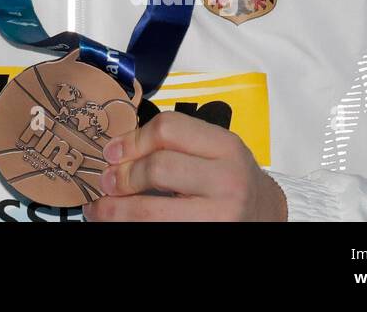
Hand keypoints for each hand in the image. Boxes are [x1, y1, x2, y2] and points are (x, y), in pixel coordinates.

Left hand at [83, 110, 286, 220]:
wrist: (266, 215)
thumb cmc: (231, 179)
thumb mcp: (214, 151)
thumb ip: (176, 145)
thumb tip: (116, 153)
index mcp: (225, 146)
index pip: (167, 130)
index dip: (131, 140)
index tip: (111, 152)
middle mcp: (226, 180)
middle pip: (158, 168)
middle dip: (123, 176)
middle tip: (106, 182)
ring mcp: (220, 215)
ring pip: (152, 211)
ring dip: (116, 211)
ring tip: (99, 210)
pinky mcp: (209, 236)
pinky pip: (159, 230)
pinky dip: (133, 227)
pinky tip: (120, 224)